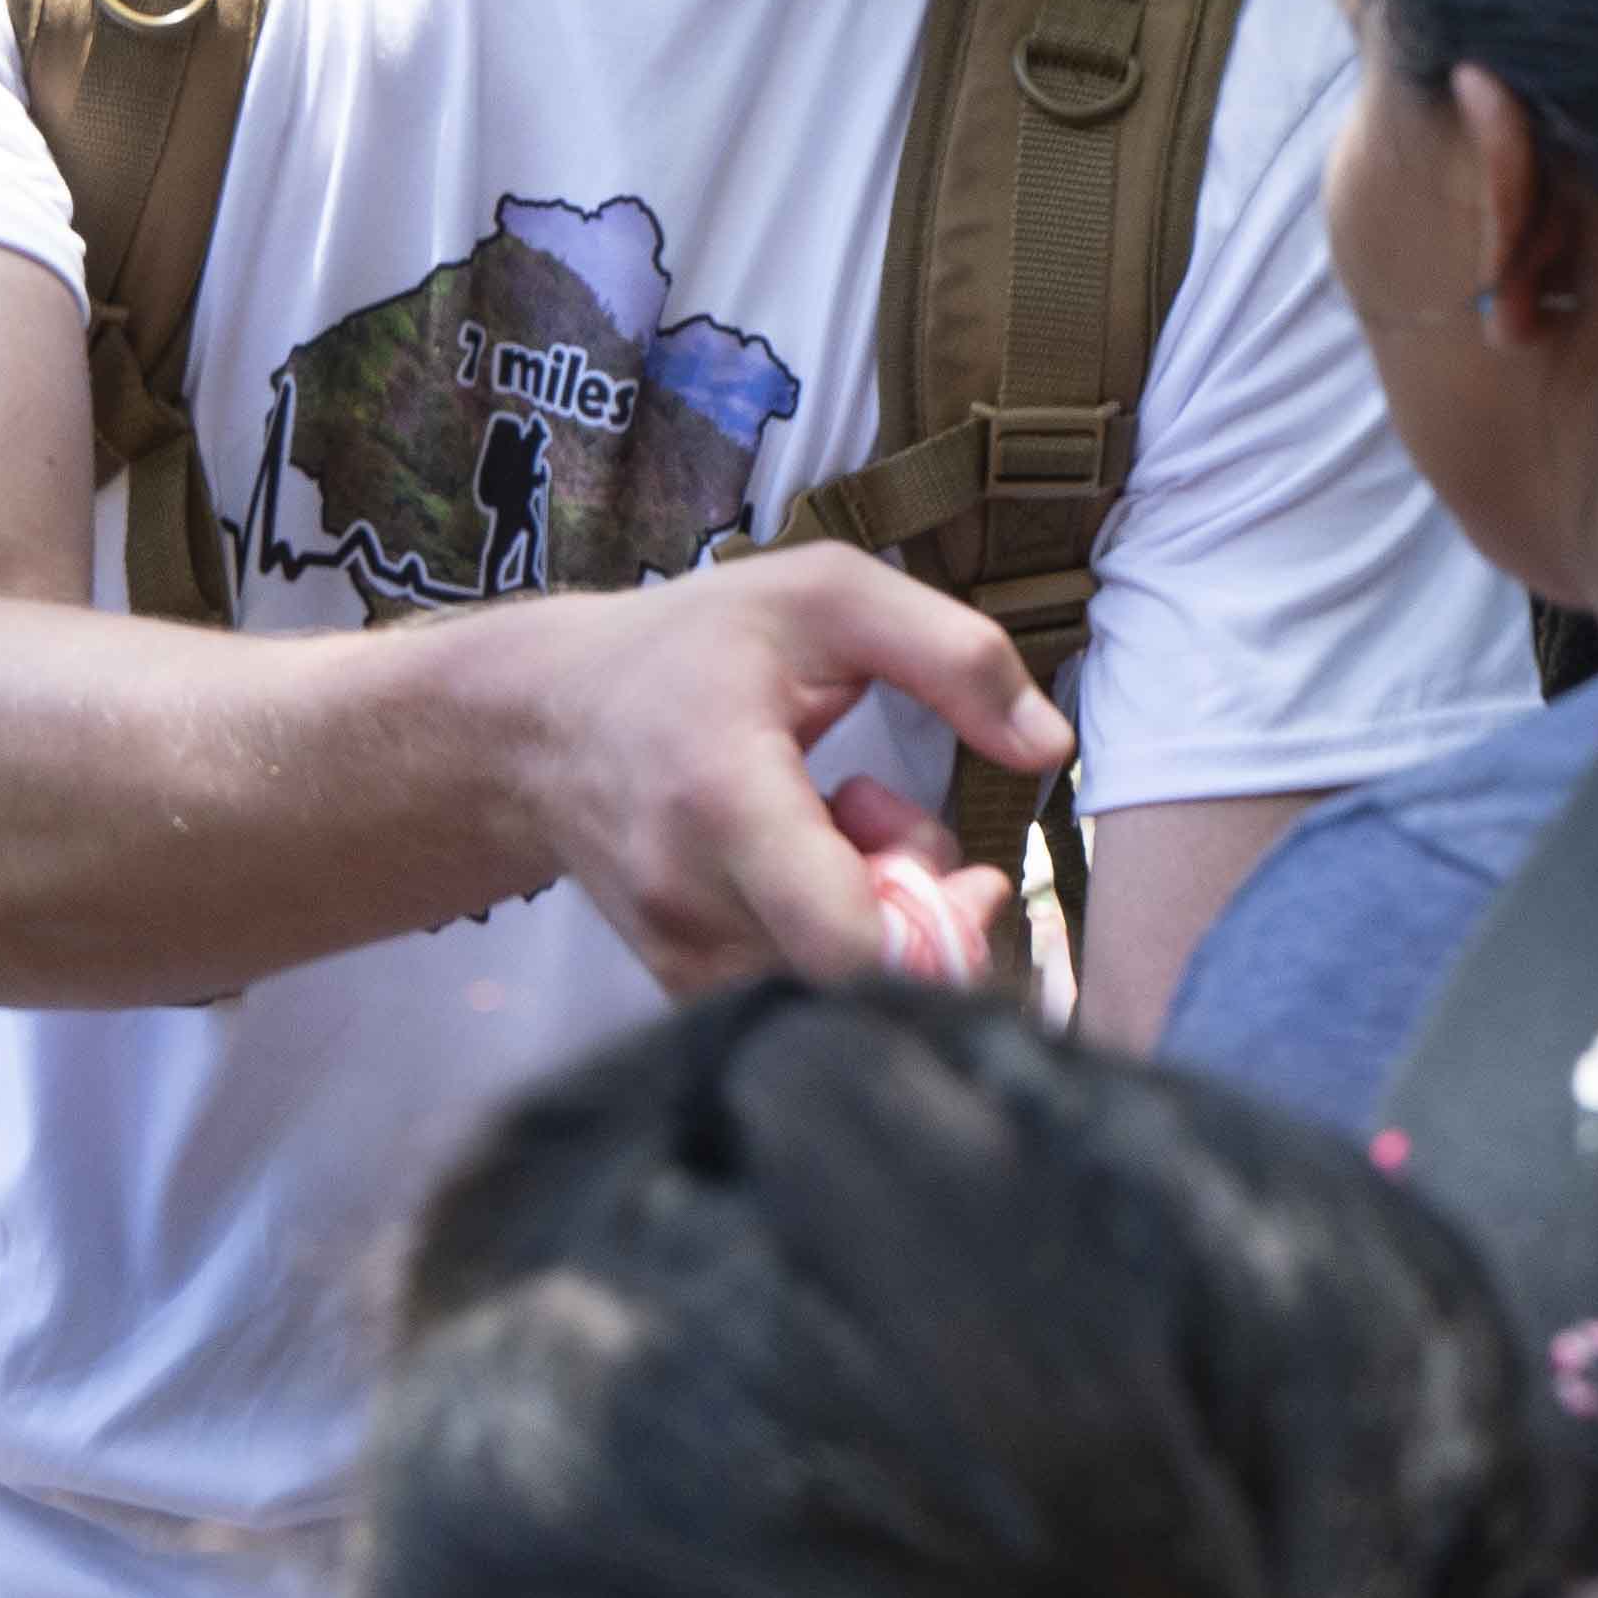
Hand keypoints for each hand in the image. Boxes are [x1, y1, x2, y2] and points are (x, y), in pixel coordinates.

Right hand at [505, 545, 1066, 995]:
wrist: (545, 719)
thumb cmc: (693, 646)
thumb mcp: (828, 598)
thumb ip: (953, 655)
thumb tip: (1052, 749)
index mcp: (726, 800)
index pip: (845, 943)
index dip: (938, 933)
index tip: (969, 870)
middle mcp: (693, 900)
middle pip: (867, 980)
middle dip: (928, 917)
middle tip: (907, 828)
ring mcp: (680, 957)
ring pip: (838, 993)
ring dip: (882, 924)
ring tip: (847, 831)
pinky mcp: (680, 986)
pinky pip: (797, 1000)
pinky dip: (831, 946)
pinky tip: (809, 871)